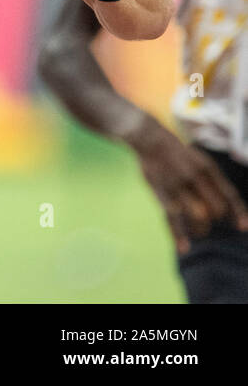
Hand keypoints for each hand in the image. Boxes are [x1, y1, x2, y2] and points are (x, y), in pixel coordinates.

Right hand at [130, 115, 247, 253]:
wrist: (148, 136)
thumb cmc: (175, 152)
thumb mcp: (198, 159)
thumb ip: (211, 180)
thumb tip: (225, 206)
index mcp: (207, 167)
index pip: (229, 194)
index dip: (238, 212)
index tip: (243, 227)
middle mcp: (195, 176)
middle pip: (215, 209)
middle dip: (215, 218)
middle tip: (209, 220)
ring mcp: (178, 184)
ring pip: (197, 216)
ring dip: (200, 228)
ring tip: (199, 231)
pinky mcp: (161, 191)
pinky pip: (172, 217)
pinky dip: (178, 234)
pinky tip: (183, 248)